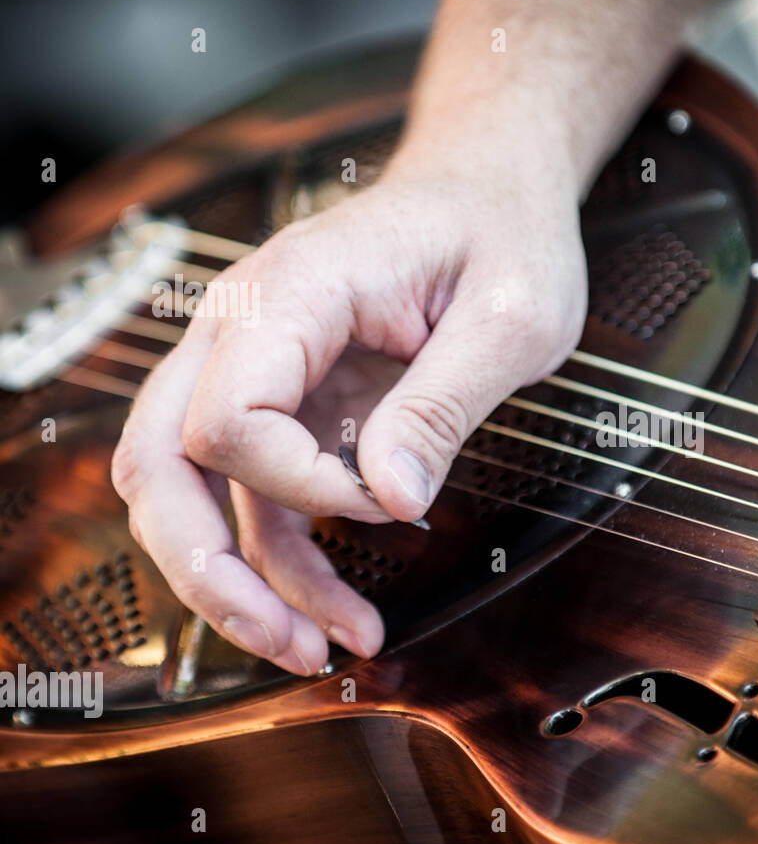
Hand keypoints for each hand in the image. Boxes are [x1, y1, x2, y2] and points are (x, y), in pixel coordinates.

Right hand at [111, 153, 586, 674]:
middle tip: (287, 642)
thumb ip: (443, 405)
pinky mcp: (287, 404)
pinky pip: (256, 497)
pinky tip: (338, 611)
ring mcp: (258, 368)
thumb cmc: (503, 232)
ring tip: (316, 652)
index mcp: (296, 290)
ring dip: (242, 584)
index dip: (297, 484)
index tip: (386, 502)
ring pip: (193, 493)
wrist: (491, 190)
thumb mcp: (510, 317)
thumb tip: (391, 501)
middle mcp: (249, 329)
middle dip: (210, 569)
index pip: (229, 415)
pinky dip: (285, 560)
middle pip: (161, 461)